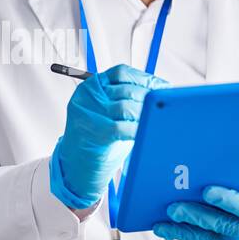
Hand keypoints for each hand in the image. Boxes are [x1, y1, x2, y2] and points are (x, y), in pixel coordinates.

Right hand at [49, 64, 167, 209]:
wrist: (76, 166)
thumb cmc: (98, 140)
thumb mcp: (108, 113)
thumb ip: (126, 100)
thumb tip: (158, 92)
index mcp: (91, 87)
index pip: (121, 73)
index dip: (144, 78)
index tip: (162, 86)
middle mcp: (88, 97)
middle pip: (126, 89)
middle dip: (148, 99)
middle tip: (162, 107)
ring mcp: (88, 114)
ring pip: (125, 107)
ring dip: (144, 115)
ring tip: (153, 121)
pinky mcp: (93, 132)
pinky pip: (122, 128)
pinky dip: (137, 130)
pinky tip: (144, 132)